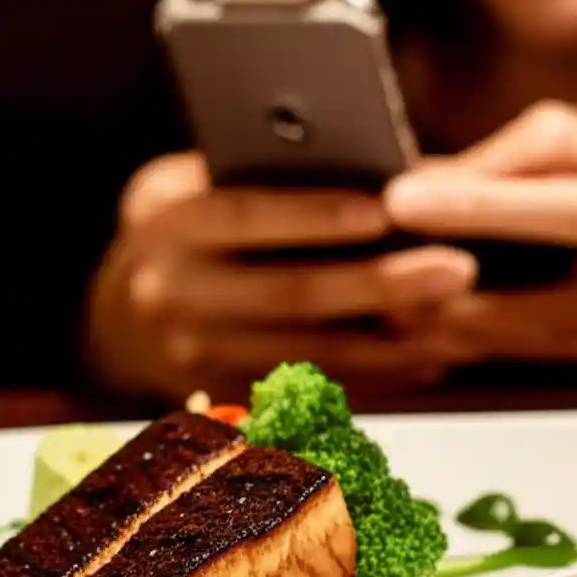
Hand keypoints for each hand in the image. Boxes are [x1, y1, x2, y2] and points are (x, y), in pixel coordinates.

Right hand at [86, 153, 478, 401]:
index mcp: (164, 221)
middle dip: (380, 283)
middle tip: (456, 268)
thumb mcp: (200, 184)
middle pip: (289, 292)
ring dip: (391, 342)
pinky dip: (371, 377)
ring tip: (457, 321)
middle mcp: (169, 292)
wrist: (119, 316)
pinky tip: (422, 360)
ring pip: (307, 352)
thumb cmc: (187, 228)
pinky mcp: (219, 398)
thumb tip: (383, 179)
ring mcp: (189, 355)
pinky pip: (306, 389)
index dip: (318, 216)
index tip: (389, 210)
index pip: (245, 214)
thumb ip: (267, 178)